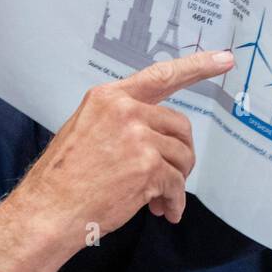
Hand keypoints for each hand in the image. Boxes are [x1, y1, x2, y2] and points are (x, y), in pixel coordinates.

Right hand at [0, 50, 234, 271]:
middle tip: (169, 179)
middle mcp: (125, 110)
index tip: (225, 59)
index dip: (197, 66)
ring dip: (175, 182)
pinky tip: (163, 212)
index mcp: (108, 97)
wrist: (47, 211)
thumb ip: (119, 123)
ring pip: (182, 156)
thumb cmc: (61, 179)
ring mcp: (138, 137)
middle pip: (179, 126)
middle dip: (180, 155)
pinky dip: (174, 202)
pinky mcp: (147, 166)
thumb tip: (157, 137)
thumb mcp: (84, 131)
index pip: (161, 75)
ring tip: (158, 200)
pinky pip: (177, 184)